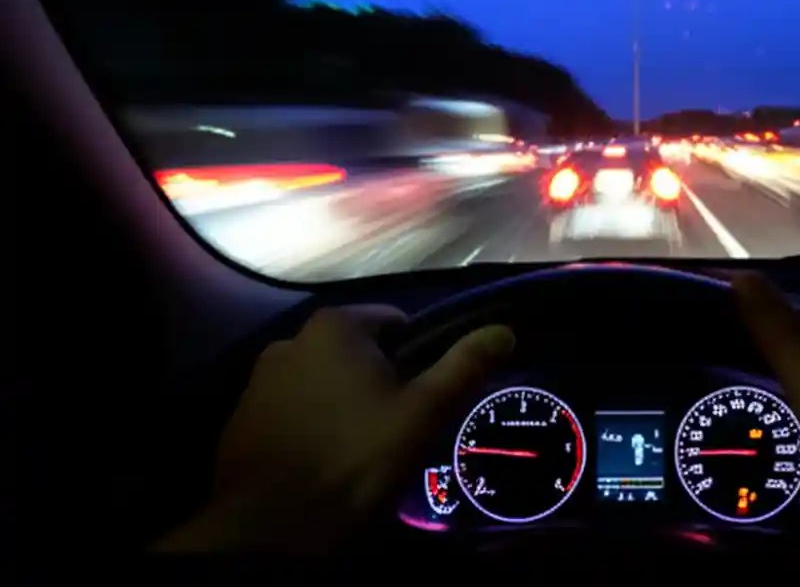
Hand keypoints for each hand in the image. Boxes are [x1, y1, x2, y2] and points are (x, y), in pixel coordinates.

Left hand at [154, 305, 513, 551]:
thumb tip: (502, 330)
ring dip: (342, 407)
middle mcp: (289, 341)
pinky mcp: (240, 421)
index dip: (418, 361)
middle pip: (356, 356)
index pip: (395, 325)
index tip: (423, 402)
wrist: (274, 530)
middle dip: (377, 385)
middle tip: (396, 433)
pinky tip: (323, 465)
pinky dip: (309, 429)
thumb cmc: (357, 460)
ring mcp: (257, 382)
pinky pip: (290, 414)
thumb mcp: (424, 414)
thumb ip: (464, 366)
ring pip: (322, 386)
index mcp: (334, 327)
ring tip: (359, 455)